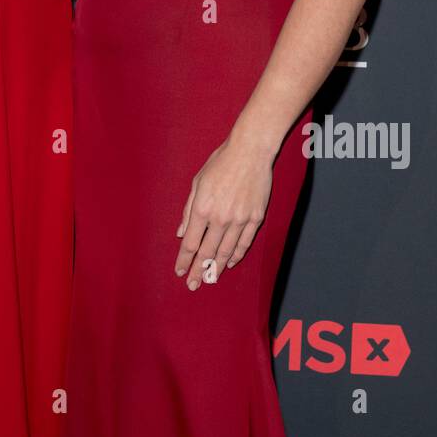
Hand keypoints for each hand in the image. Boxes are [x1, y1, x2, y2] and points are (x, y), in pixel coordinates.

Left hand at [174, 134, 274, 288]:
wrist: (250, 152)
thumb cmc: (220, 163)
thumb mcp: (197, 183)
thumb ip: (189, 210)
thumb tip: (182, 233)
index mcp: (202, 208)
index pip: (190, 243)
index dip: (184, 259)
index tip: (180, 271)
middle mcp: (220, 218)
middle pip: (207, 252)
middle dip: (198, 270)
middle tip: (193, 285)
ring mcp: (240, 219)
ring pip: (226, 251)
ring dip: (217, 268)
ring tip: (210, 279)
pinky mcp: (255, 218)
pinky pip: (244, 243)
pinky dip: (236, 255)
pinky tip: (230, 263)